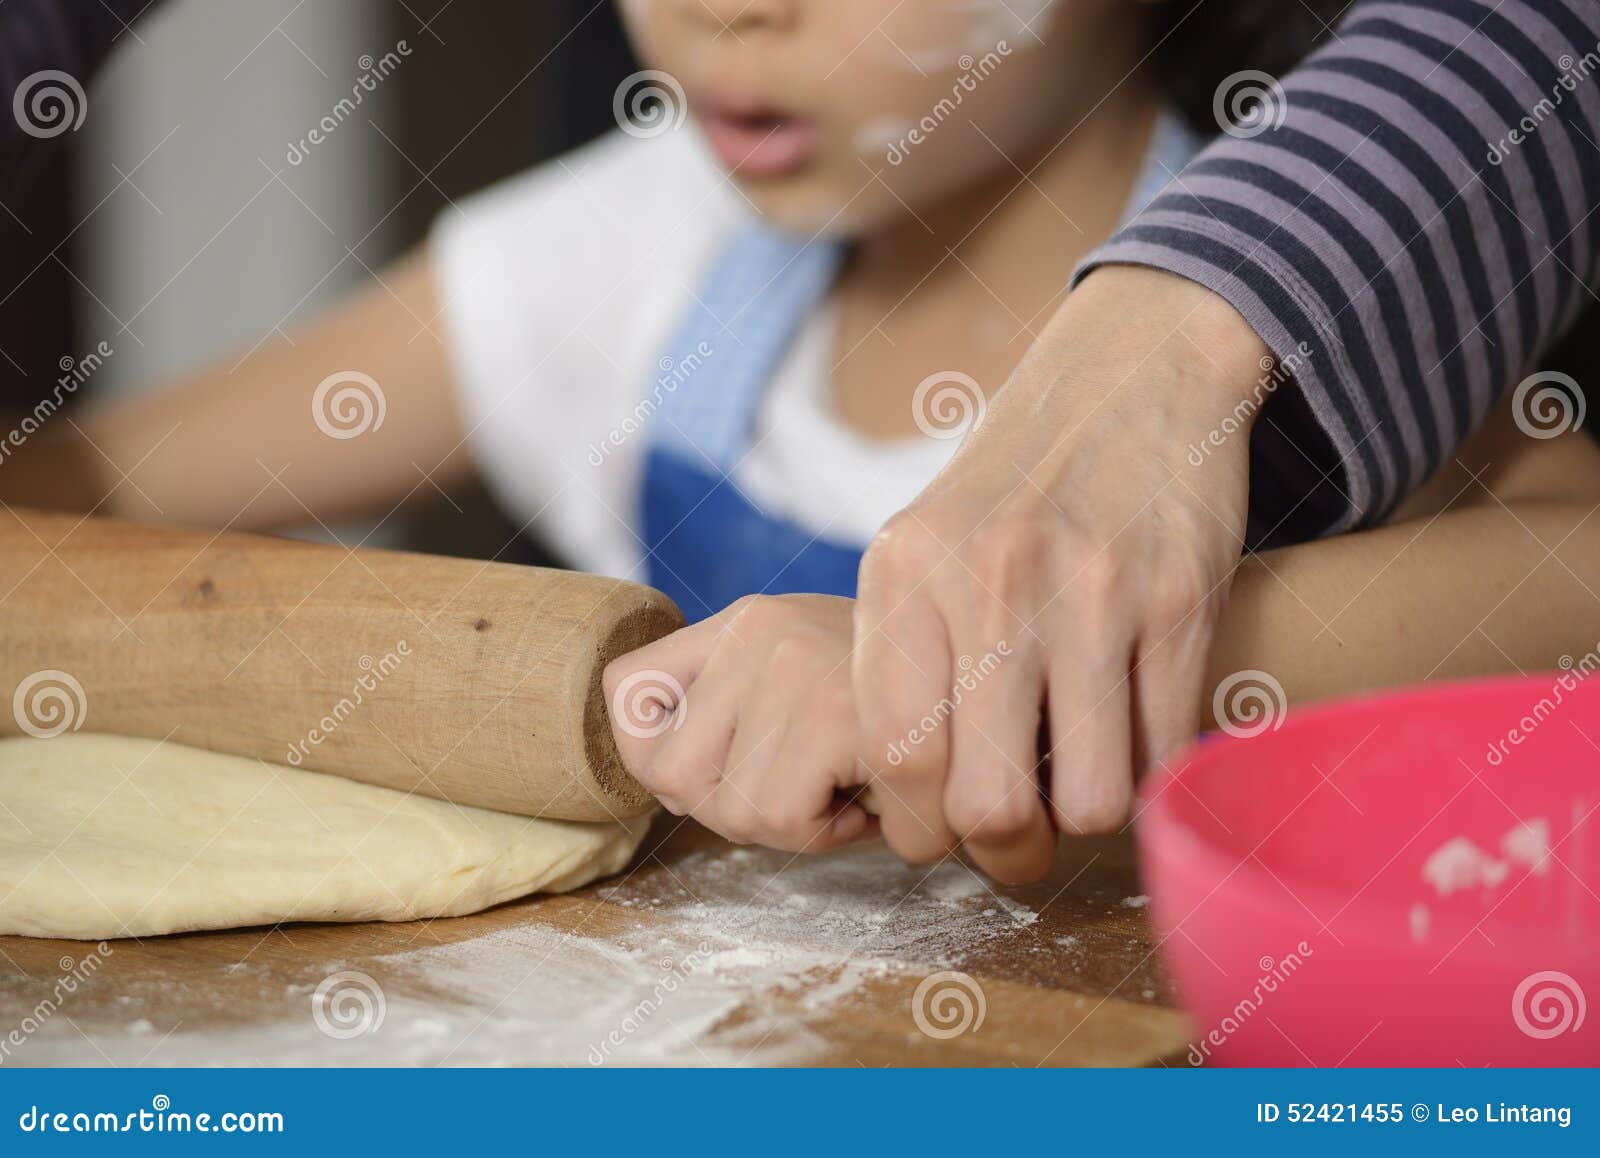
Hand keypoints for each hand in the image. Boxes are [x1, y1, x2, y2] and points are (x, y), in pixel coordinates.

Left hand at [603, 594, 878, 850]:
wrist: (1000, 701)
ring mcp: (795, 663)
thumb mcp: (800, 696)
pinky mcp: (838, 711)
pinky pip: (783, 819)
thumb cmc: (901, 717)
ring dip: (795, 824)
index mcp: (745, 620)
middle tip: (812, 782)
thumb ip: (728, 717)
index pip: (622, 692)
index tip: (729, 765)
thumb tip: (656, 779)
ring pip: (731, 809)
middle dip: (740, 806)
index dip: (655, 755)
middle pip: (670, 774)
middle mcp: (759, 628)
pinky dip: (830, 831)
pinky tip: (869, 793)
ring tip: (848, 782)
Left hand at [853, 267, 1270, 882]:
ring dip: (1087, 820)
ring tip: (1081, 785)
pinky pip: (1166, 752)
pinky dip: (1152, 773)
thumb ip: (903, 661)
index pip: (895, 758)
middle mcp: (991, 583)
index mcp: (905, 573)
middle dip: (1005, 852)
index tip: (943, 833)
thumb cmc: (1009, 489)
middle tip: (1019, 840)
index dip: (920, 830)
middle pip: (988, 803)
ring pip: (1092, 801)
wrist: (1128, 377)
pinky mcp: (1182, 599)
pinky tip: (1135, 738)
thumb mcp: (919, 548)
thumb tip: (914, 807)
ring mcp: (1093, 592)